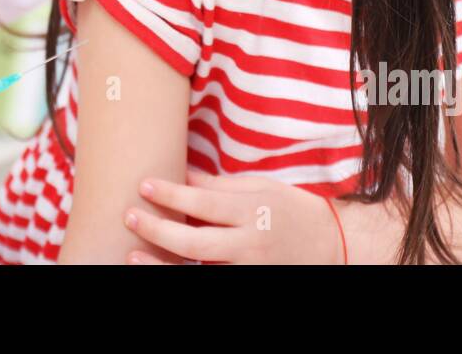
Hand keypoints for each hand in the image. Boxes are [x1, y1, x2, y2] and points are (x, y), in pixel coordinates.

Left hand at [122, 169, 345, 264]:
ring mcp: (251, 270)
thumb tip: (182, 175)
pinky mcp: (251, 284)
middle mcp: (251, 244)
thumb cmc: (291, 209)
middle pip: (195, 243)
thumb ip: (221, 185)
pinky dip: (186, 278)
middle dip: (157, 230)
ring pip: (199, 274)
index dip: (171, 195)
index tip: (143, 185)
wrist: (332, 246)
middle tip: (129, 215)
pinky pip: (213, 284)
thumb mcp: (260, 188)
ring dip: (161, 266)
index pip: (204, 203)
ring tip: (131, 255)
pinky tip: (163, 271)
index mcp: (253, 211)